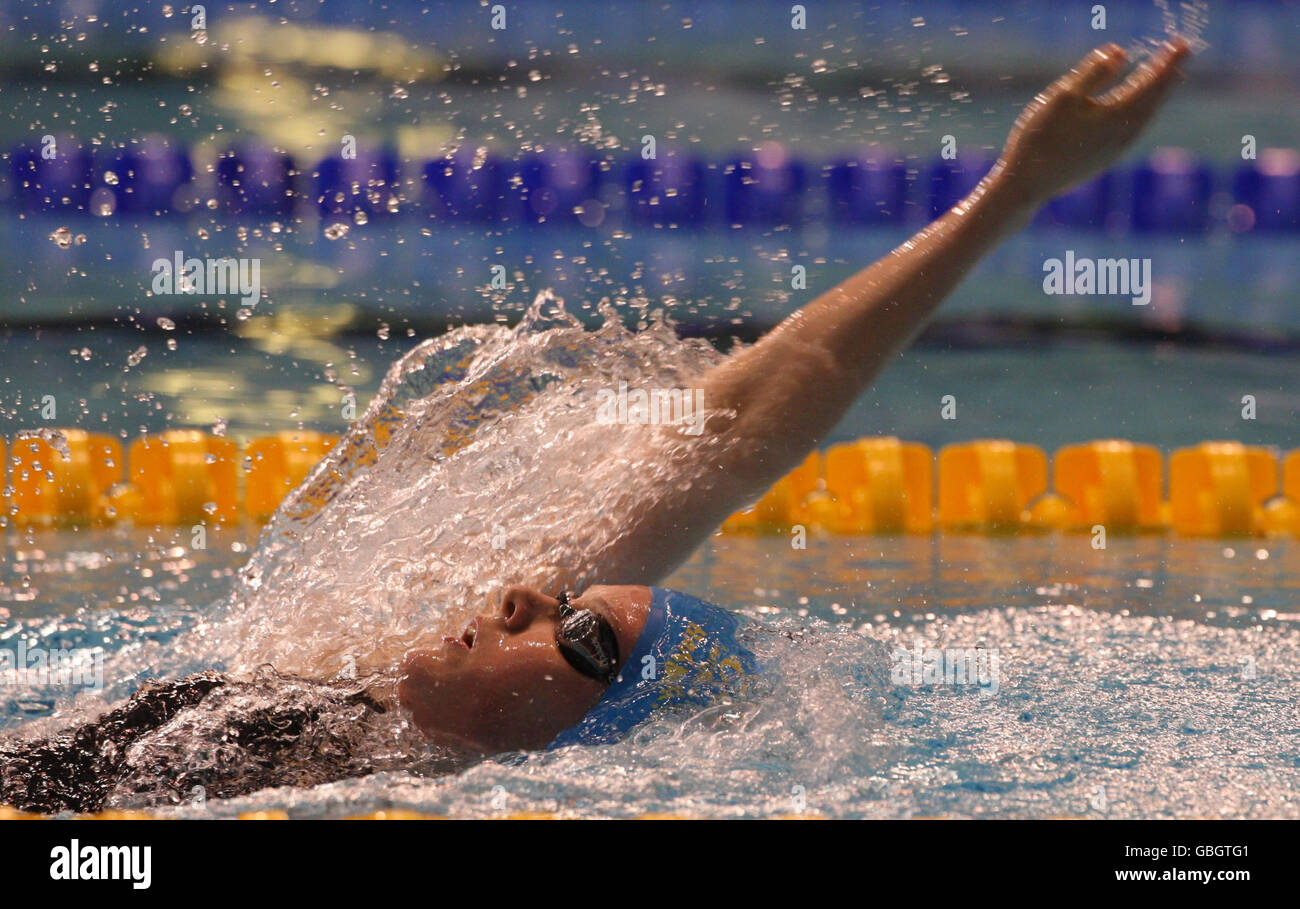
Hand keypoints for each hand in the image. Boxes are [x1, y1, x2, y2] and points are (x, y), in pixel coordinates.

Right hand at [994, 39, 1190, 206]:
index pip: (1150, 82)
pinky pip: (1132, 129)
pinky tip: (1137, 112)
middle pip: (1152, 100)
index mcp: (1117, 116)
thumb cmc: (1040, 138)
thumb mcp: (1062, 97)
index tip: (1182, 44)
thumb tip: (1121, 52)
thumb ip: (1093, 73)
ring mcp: (1113, 151)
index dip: (1165, 61)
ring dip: (1157, 95)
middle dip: (1167, 75)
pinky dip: (1141, 112)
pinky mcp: (1101, 161)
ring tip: (1168, 80)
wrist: (1025, 185)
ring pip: (1144, 117)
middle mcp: (1123, 135)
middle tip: (1183, 55)